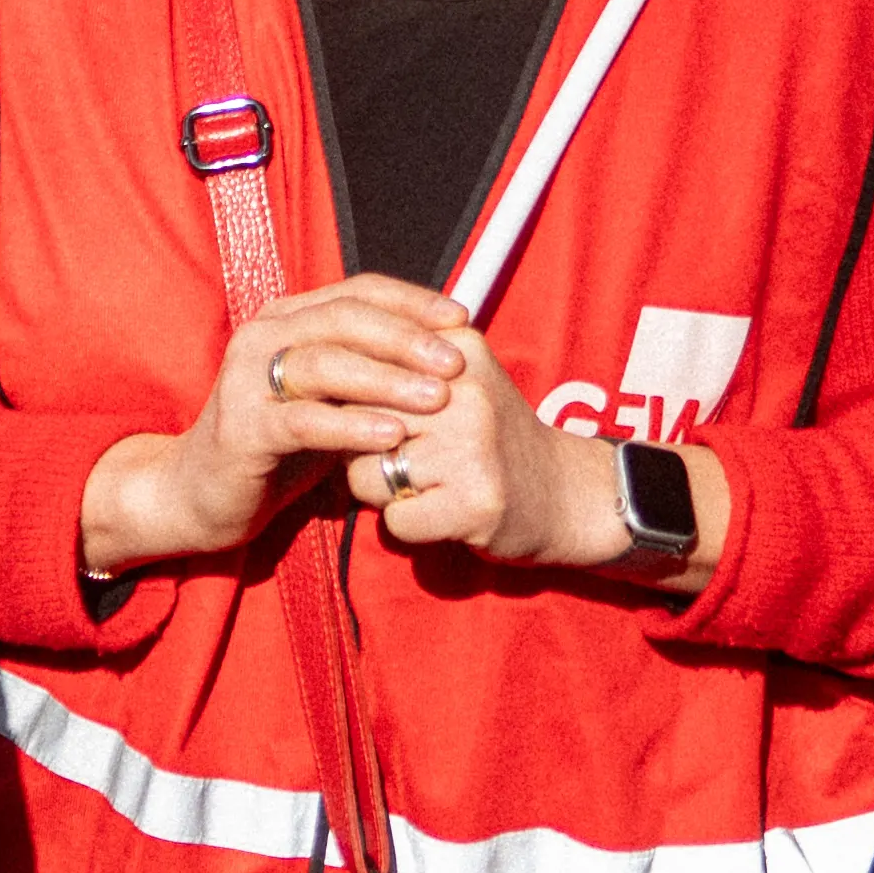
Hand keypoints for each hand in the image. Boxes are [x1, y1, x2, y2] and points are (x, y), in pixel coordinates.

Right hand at [81, 275, 482, 575]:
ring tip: (436, 396)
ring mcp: (245, 380)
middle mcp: (263, 337)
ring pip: (324, 363)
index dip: (412, 300)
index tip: (462, 317)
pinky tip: (391, 434)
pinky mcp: (240, 428)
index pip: (357, 291)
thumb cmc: (277, 447)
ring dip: (386, 378)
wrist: (201, 495)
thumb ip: (371, 372)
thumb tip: (444, 352)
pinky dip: (351, 425)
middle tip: (456, 360)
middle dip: (406, 337)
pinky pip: (303, 420)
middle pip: (344, 319)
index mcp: (287, 320)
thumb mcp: (331, 400)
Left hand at [368, 356, 680, 575]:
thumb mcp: (453, 380)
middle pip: (354, 418)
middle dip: (359, 447)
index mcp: (454, 347)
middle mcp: (463, 389)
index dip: (347, 400)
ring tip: (422, 486)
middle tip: (399, 458)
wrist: (565, 493)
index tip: (365, 417)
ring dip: (379, 491)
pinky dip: (406, 525)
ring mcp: (472, 446)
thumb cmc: (488, 437)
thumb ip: (391, 364)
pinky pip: (395, 520)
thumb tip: (308, 370)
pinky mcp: (476, 501)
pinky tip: (438, 513)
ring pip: (365, 473)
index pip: (358, 364)